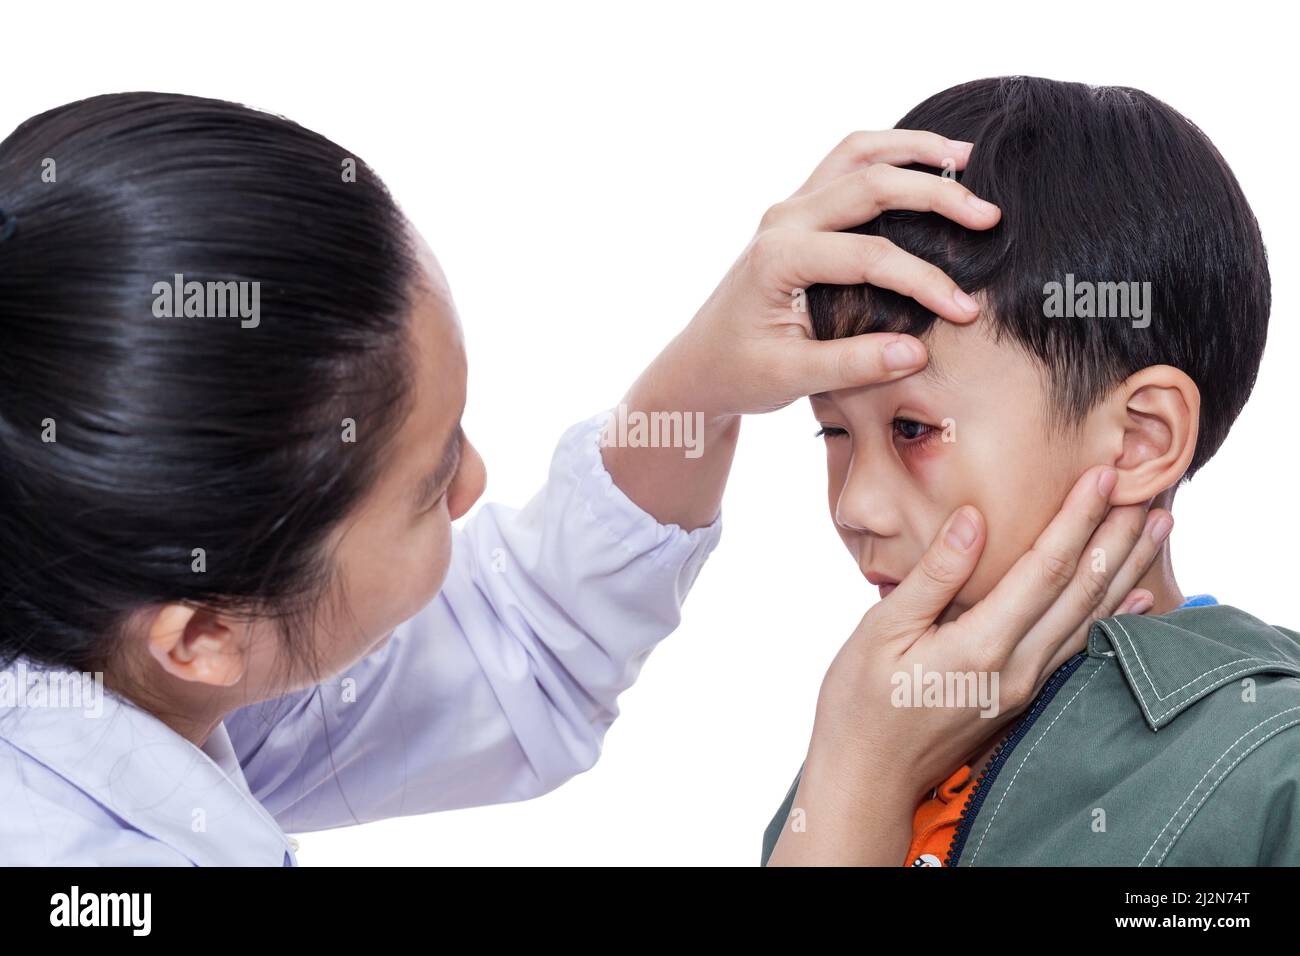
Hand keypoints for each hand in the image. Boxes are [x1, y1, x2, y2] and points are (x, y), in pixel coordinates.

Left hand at [603, 130, 1001, 528]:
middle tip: (990, 216)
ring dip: (914, 149)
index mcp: (779, 259)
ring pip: (857, 153)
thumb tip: (917, 353)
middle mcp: (782, 220)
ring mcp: (788, 209)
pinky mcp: (797, 212)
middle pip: (871, 183)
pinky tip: (931, 161)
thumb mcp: (791, 379)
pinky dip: (891, 154)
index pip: (869, 256)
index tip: (967, 311)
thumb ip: (853, 365)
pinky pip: (847, 164)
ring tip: (971, 157)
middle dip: (936, 194)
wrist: (699, 365)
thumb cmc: (739, 374)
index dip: (924, 281)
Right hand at [768, 466, 1169, 865]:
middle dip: (1118, 535)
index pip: (1045, 568)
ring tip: (1157, 527)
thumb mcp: (881, 629)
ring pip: (1092, 617)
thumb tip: (973, 519)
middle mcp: (1017, 668)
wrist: (867, 777)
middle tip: (1151, 489)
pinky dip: (1114, 615)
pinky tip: (1137, 597)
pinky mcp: (1022, 696)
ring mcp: (1025, 686)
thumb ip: (934, 575)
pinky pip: (1080, 646)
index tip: (1104, 475)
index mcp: (980, 645)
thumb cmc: (860, 702)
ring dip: (1127, 567)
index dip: (1078, 517)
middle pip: (1083, 591)